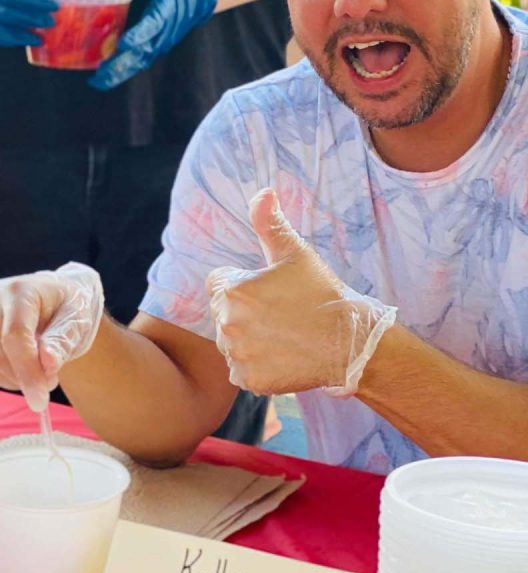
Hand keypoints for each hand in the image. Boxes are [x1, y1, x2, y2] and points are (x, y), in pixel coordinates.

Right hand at [0, 263, 104, 411]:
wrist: (51, 298)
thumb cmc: (66, 311)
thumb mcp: (76, 324)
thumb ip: (61, 343)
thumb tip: (47, 363)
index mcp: (20, 290)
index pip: (14, 338)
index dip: (26, 373)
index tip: (40, 401)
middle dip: (21, 378)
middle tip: (46, 381)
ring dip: (5, 378)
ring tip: (30, 372)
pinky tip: (10, 366)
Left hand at [89, 0, 216, 89]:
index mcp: (166, 12)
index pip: (151, 25)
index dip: (138, 35)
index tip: (123, 43)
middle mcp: (163, 32)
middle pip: (141, 52)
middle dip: (120, 64)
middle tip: (99, 74)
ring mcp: (160, 42)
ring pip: (139, 62)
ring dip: (119, 73)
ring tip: (98, 82)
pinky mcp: (156, 46)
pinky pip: (139, 61)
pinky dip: (124, 70)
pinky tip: (105, 76)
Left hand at [205, 190, 396, 396]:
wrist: (353, 343)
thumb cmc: (323, 294)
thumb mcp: (296, 254)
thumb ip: (270, 223)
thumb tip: (262, 192)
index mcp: (231, 291)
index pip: (218, 284)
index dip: (243, 285)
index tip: (270, 292)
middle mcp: (227, 324)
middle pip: (223, 314)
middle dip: (245, 314)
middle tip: (282, 315)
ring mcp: (238, 355)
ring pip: (232, 343)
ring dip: (250, 341)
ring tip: (284, 336)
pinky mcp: (249, 380)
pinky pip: (241, 371)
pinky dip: (258, 368)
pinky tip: (283, 357)